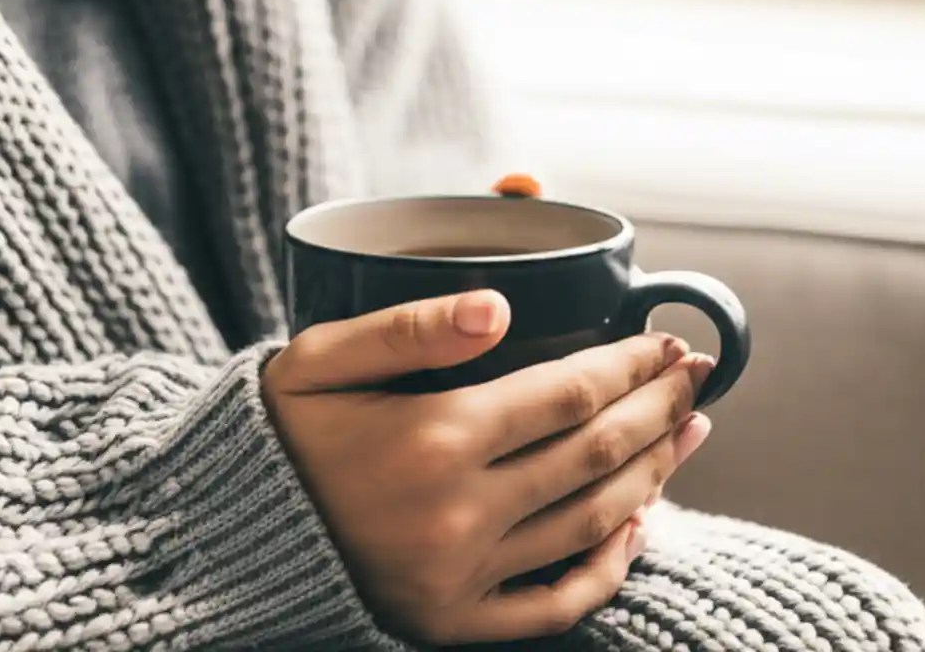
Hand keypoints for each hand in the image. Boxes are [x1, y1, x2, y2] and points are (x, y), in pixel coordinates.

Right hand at [263, 290, 712, 643]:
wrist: (227, 531)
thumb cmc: (280, 433)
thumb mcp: (321, 358)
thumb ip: (410, 327)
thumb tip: (500, 303)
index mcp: (434, 436)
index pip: (569, 393)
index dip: (631, 364)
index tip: (666, 340)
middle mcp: (459, 510)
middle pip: (596, 453)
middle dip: (659, 408)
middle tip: (697, 376)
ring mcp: (461, 574)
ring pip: (592, 520)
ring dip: (655, 473)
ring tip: (690, 433)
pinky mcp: (452, 621)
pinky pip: (555, 604)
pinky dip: (607, 568)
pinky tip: (636, 528)